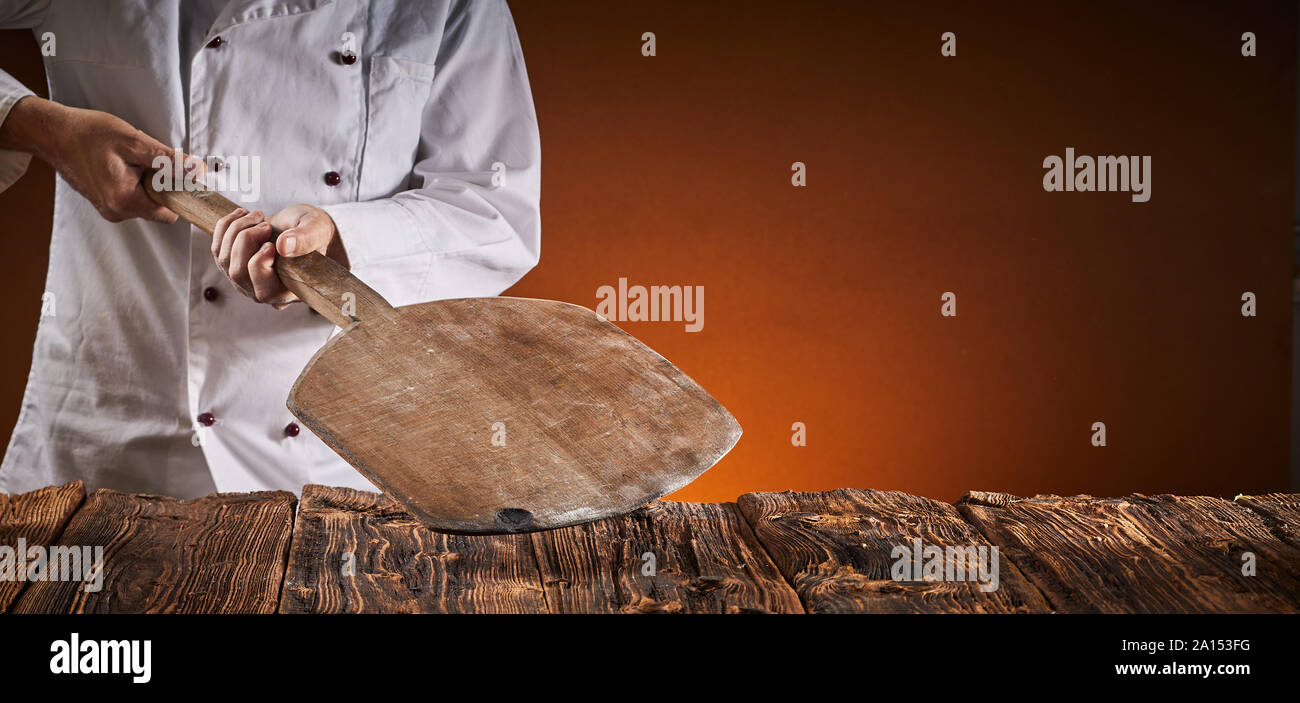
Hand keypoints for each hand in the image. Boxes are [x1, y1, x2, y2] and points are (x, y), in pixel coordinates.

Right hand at [0, 96, 196, 222]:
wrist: (53, 133)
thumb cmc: (88, 134)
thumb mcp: (135, 142)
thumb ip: (169, 161)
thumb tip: (199, 171)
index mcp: (124, 202)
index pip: (171, 212)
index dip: (179, 194)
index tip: (179, 175)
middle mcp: (116, 212)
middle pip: (159, 206)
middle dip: (160, 183)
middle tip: (143, 159)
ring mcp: (109, 208)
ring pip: (146, 199)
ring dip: (147, 180)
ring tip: (128, 159)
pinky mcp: (105, 201)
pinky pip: (132, 195)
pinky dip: (134, 180)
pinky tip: (120, 163)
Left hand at [212, 203, 348, 307]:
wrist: (302, 227)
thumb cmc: (315, 232)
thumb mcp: (318, 230)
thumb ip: (306, 239)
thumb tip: (283, 246)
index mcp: (288, 292)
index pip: (264, 291)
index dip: (260, 265)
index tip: (271, 242)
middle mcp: (263, 292)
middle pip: (238, 273)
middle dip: (246, 240)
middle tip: (265, 223)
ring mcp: (244, 281)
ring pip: (224, 259)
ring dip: (236, 229)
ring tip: (258, 215)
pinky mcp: (232, 265)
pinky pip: (217, 249)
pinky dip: (226, 226)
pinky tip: (243, 215)